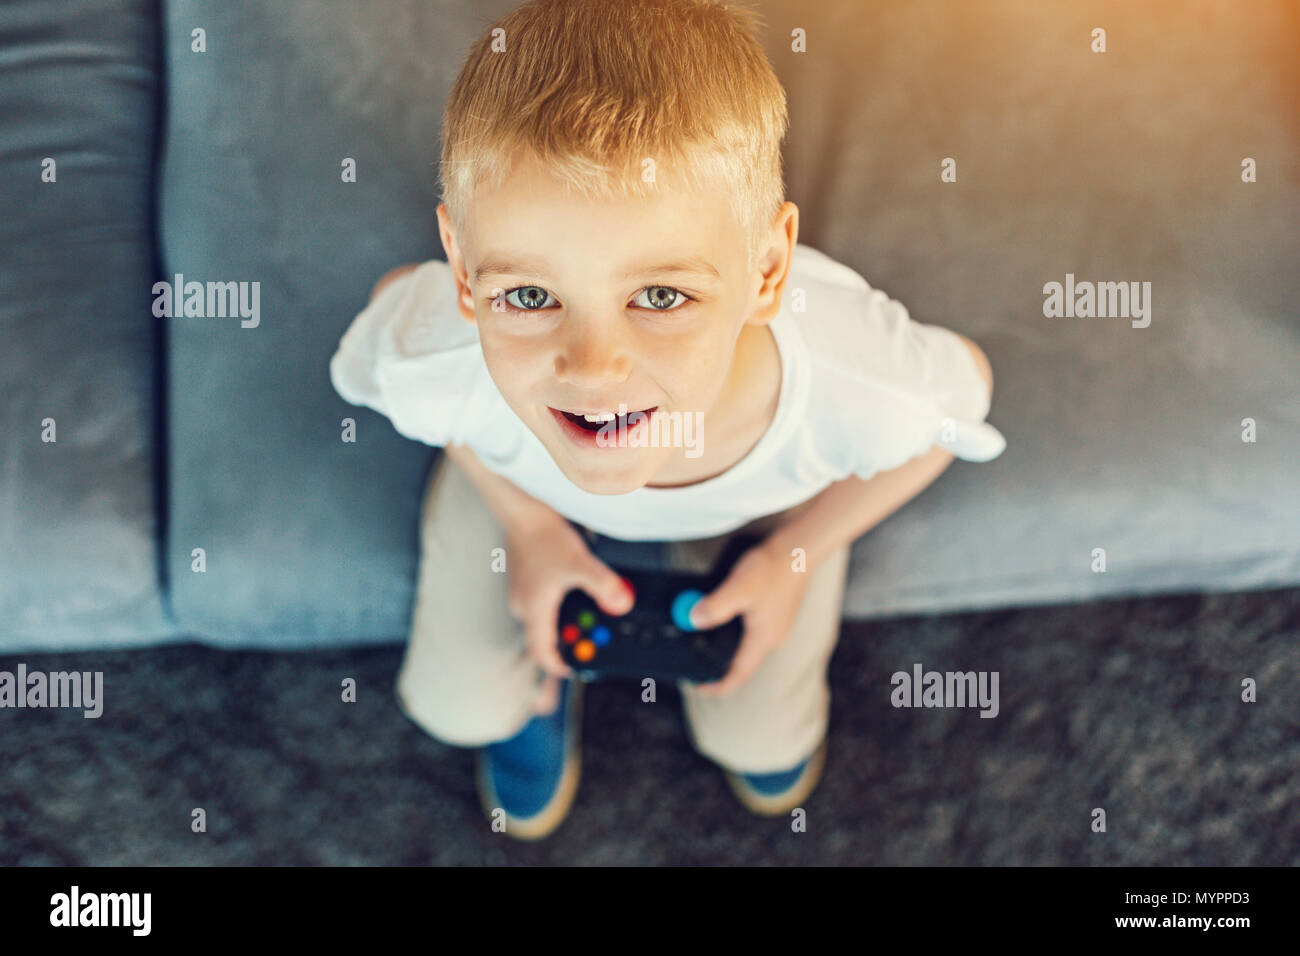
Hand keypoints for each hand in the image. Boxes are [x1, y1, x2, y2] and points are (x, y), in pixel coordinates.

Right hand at [504, 515, 634, 680]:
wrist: (523, 512)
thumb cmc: (544, 537)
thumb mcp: (580, 563)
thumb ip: (603, 586)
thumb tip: (622, 604)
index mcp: (534, 610)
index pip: (542, 651)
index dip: (557, 665)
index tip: (573, 670)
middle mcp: (523, 606)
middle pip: (546, 635)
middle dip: (571, 637)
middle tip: (593, 633)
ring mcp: (521, 592)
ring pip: (545, 618)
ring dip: (565, 620)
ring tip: (588, 611)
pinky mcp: (524, 580)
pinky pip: (542, 603)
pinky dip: (559, 605)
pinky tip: (573, 590)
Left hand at [687, 538, 809, 697]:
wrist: (798, 551)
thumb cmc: (771, 569)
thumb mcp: (738, 588)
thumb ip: (715, 607)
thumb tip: (693, 620)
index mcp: (764, 639)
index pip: (739, 674)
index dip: (719, 685)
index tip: (700, 687)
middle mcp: (773, 637)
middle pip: (744, 663)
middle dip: (721, 667)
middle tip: (698, 665)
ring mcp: (777, 626)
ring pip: (748, 647)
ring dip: (729, 650)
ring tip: (706, 645)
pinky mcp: (777, 613)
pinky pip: (753, 633)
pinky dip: (736, 634)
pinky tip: (725, 621)